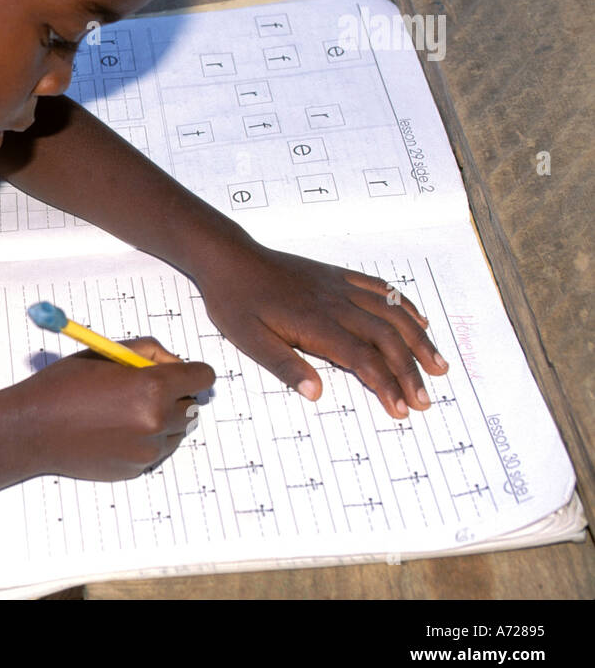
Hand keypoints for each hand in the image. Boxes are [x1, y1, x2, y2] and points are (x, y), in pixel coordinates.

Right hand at [16, 337, 215, 481]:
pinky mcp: (137, 469)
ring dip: (162, 419)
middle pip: (192, 406)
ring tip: (126, 412)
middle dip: (175, 396)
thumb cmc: (64, 385)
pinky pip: (156, 450)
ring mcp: (147, 449)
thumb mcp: (105, 352)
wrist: (33, 429)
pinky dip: (144, 440)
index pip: (202, 377)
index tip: (182, 373)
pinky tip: (113, 431)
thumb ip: (148, 351)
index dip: (193, 372)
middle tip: (145, 390)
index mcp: (152, 386)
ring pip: (177, 431)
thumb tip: (174, 362)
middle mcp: (156, 420)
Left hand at [195, 242, 448, 417]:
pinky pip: (379, 288)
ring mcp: (340, 287)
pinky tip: (419, 321)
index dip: (386, 385)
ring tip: (439, 365)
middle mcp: (337, 304)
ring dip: (419, 340)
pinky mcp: (337, 275)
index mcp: (317, 324)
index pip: (363, 359)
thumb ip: (285, 366)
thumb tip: (316, 394)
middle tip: (425, 400)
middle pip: (387, 339)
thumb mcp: (249, 340)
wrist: (229, 258)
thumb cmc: (235, 301)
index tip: (402, 409)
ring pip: (392, 313)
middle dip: (410, 371)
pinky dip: (404, 305)